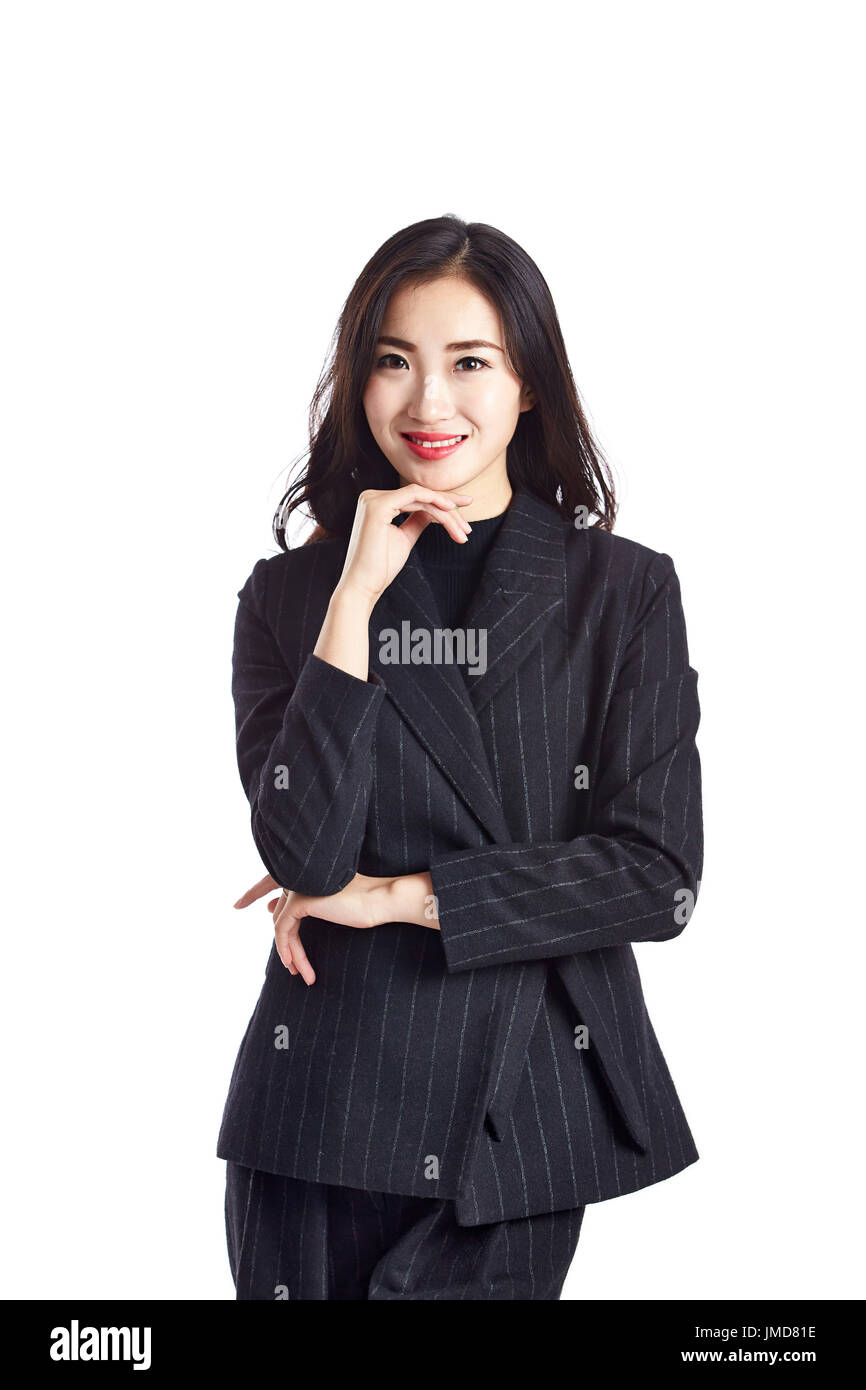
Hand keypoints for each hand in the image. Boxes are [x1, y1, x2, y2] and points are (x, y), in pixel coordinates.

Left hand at [232, 870, 439, 986]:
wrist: (382, 899)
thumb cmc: (366, 904)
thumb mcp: (329, 905)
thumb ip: (303, 904)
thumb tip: (272, 907)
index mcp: (306, 872)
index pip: (271, 883)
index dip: (253, 893)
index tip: (238, 903)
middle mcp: (299, 875)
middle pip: (279, 913)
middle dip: (283, 945)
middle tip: (293, 969)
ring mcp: (298, 886)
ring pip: (281, 926)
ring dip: (290, 953)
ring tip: (301, 973)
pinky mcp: (300, 900)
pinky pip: (283, 930)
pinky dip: (287, 949)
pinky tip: (295, 965)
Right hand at [336, 484, 473, 604]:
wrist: (362, 586)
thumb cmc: (381, 567)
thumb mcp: (405, 538)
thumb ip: (417, 520)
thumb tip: (435, 510)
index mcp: (376, 503)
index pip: (415, 499)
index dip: (442, 504)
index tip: (463, 515)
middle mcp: (372, 497)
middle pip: (420, 496)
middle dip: (449, 509)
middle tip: (468, 527)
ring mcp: (373, 499)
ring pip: (421, 496)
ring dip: (447, 513)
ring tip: (463, 532)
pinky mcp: (378, 505)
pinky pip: (415, 496)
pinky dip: (435, 502)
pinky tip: (451, 512)